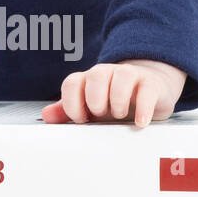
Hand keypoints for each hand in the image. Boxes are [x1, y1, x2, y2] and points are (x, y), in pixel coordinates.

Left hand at [41, 60, 186, 128]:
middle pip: (95, 75)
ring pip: (122, 76)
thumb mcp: (90, 108)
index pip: (72, 83)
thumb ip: (68, 111)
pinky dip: (143, 109)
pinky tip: (140, 123)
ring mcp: (130, 75)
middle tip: (102, 115)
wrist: (150, 90)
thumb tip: (46, 115)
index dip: (72, 103)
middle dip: (95, 100)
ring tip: (120, 116)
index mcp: (88, 80)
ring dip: (118, 101)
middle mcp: (108, 73)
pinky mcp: (151, 84)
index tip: (81, 119)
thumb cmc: (115, 101)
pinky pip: (146, 91)